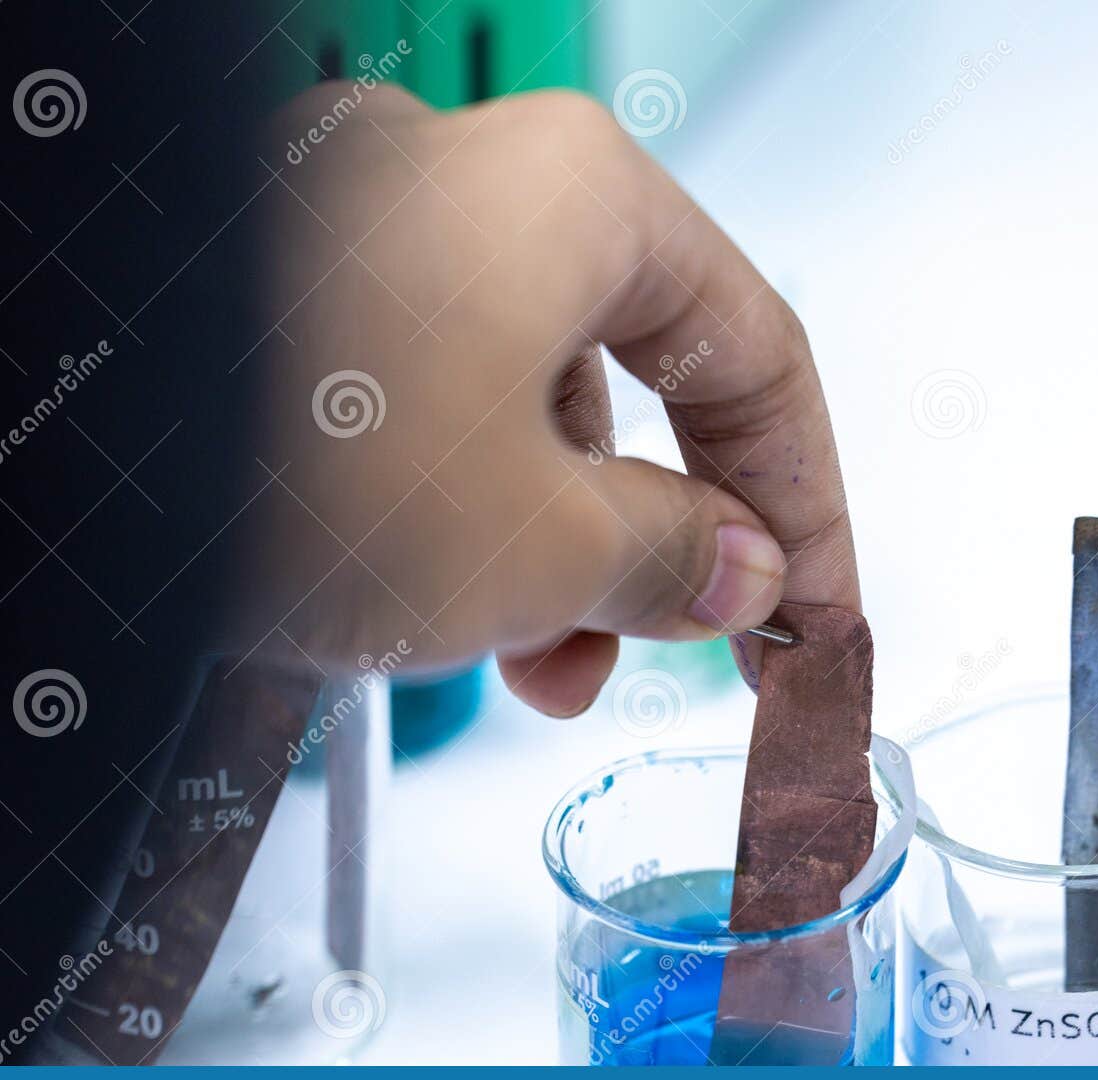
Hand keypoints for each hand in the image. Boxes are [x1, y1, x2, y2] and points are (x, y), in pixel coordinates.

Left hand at [241, 86, 858, 714]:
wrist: (65, 457)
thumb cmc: (288, 450)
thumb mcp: (541, 546)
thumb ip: (678, 560)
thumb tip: (739, 575)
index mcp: (578, 199)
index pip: (760, 358)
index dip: (809, 504)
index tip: (816, 604)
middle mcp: (473, 189)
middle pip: (633, 384)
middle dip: (660, 546)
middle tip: (678, 650)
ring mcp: (366, 232)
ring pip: (521, 409)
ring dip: (551, 551)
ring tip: (534, 665)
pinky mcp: (288, 297)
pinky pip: (422, 405)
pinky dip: (455, 509)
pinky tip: (433, 601)